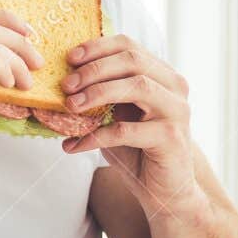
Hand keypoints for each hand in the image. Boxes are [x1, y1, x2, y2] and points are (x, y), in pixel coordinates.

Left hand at [59, 36, 203, 215]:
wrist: (166, 191)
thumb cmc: (139, 151)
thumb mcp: (118, 117)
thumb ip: (101, 97)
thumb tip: (61, 83)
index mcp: (162, 75)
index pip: (129, 46)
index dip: (97, 48)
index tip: (69, 58)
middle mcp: (175, 87)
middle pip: (132, 61)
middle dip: (93, 69)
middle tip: (66, 84)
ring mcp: (177, 111)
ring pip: (136, 86)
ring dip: (97, 93)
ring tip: (71, 105)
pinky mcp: (171, 137)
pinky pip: (127, 130)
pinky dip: (96, 135)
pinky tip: (75, 145)